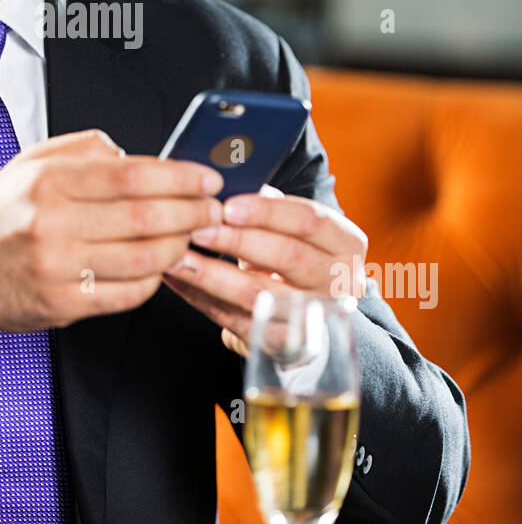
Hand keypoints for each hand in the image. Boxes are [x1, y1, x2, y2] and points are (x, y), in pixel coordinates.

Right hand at [0, 129, 224, 345]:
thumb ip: (84, 150)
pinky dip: (154, 281)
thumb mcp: (30, 164)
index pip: (132, 174)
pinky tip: (161, 268)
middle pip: (145, 215)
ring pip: (144, 258)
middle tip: (213, 209)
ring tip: (192, 237)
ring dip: (180, 247)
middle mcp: (52, 222)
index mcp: (49, 181)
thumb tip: (135, 154)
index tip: (206, 179)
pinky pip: (128, 294)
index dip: (179, 177)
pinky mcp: (63, 305)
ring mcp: (58, 267)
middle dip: (192, 212)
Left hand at [161, 184, 366, 357]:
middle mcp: (340, 282)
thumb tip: (226, 179)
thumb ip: (269, 208)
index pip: (309, 220)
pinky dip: (201, 298)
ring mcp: (314, 317)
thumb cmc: (293, 259)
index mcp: (346, 244)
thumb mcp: (293, 231)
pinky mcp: (283, 344)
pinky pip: (235, 319)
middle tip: (197, 227)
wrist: (309, 319)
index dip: (267, 211)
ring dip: (211, 273)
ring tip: (177, 256)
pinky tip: (177, 280)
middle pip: (288, 256)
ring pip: (259, 294)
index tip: (227, 204)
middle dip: (237, 240)